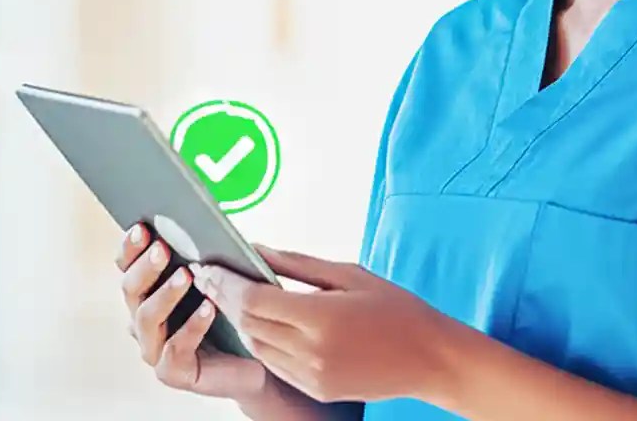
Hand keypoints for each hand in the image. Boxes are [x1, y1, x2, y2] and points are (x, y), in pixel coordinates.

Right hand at [116, 225, 332, 419]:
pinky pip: (174, 350)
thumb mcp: (221, 278)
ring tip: (187, 276)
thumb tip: (201, 224)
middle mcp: (144, 319)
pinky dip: (191, 327)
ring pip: (145, 318)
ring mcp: (154, 348)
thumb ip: (206, 257)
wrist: (259, 360)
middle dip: (146, 267)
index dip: (131, 247)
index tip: (143, 226)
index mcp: (149, 291)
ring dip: (165, 294)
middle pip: (130, 289)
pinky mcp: (172, 373)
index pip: (128, 266)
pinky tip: (209, 309)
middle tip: (163, 249)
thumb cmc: (236, 312)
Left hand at [192, 246, 457, 404]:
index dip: (226, 283)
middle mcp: (311, 352)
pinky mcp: (316, 389)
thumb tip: (257, 248)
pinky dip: (262, 341)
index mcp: (321, 317)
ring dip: (241, 321)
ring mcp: (312, 375)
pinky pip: (275, 363)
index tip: (208, 266)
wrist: (429, 357)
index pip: (254, 300)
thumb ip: (298, 264)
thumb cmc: (395, 309)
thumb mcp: (350, 275)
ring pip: (257, 346)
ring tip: (229, 296)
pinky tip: (260, 322)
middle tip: (209, 276)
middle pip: (250, 323)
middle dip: (225, 299)